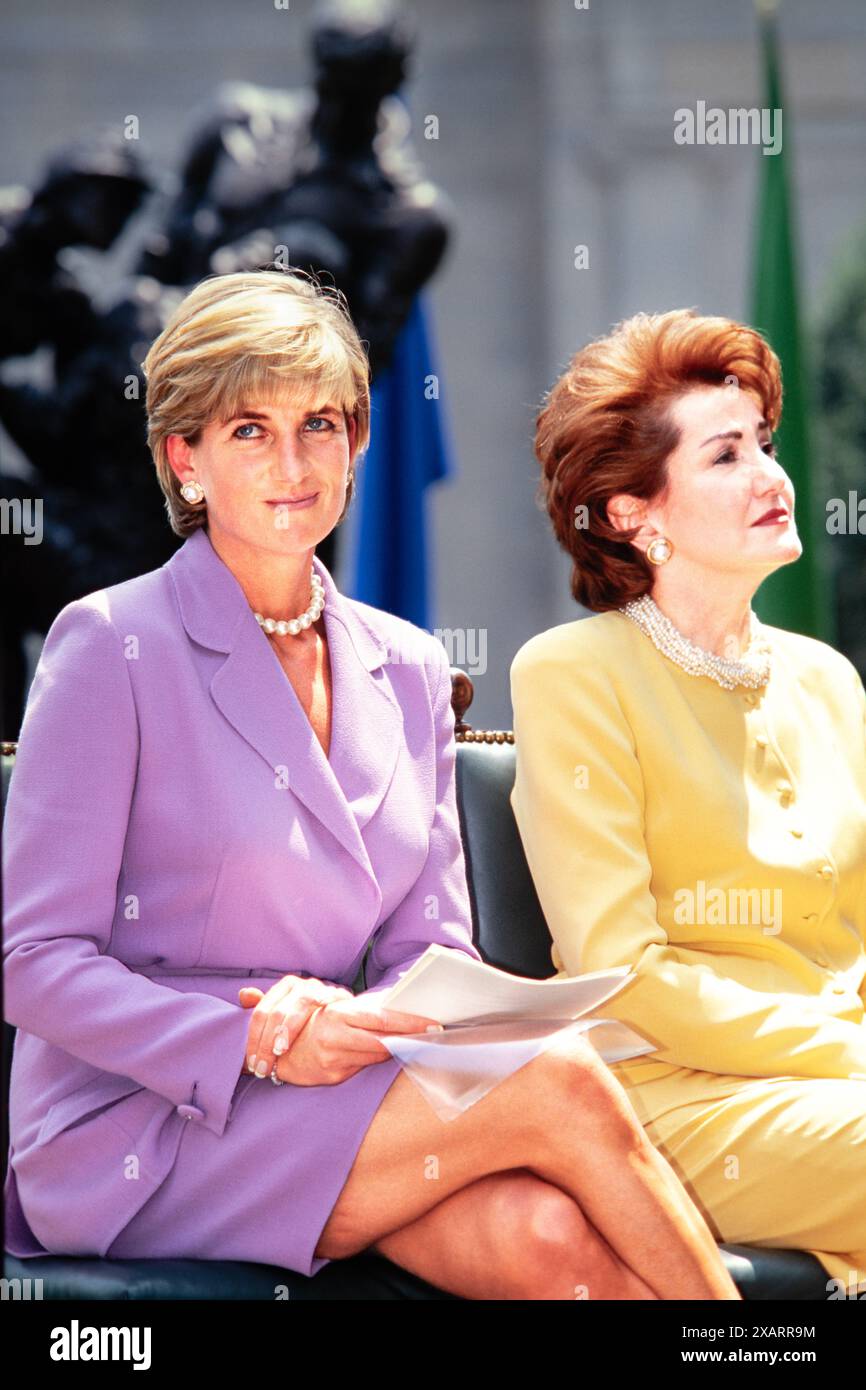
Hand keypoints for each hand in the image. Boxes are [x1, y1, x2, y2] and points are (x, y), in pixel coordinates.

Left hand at [239, 975, 352, 1080]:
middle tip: (263, 1067)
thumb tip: (244, 995)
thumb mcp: (284, 1014)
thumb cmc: (310, 1020)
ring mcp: (321, 989)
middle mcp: (302, 985)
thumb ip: (263, 1007)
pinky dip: (313, 1025)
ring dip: (286, 1032)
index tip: (252, 1063)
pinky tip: (308, 1042)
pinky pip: (324, 1009)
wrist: (347, 1018)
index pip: (262, 1012)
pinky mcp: (339, 997)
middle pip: (277, 1012)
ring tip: (279, 1053)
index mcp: (286, 987)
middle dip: (266, 1042)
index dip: (253, 1038)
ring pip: (297, 1008)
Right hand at [272, 994, 444, 1086]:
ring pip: (376, 1054)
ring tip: (418, 1039)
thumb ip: (362, 1011)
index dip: (408, 1022)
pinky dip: (379, 1058)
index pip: (381, 1018)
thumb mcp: (332, 1008)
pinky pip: (364, 1066)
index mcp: (336, 1013)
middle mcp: (335, 1036)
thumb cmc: (312, 1022)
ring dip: (398, 1048)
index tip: (430, 1022)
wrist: (277, 1050)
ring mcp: (334, 1058)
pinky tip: (392, 1052)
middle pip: (383, 1038)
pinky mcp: (333, 1075)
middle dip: (410, 1036)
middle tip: (434, 1032)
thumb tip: (398, 1008)